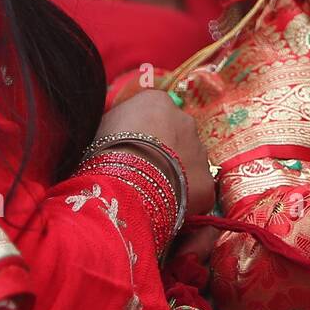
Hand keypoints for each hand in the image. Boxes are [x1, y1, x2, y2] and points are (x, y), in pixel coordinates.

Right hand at [95, 89, 214, 215]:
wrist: (128, 179)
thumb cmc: (105, 149)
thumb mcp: (102, 124)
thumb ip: (119, 123)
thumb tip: (120, 130)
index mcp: (158, 102)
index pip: (153, 114)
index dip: (141, 134)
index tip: (130, 150)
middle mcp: (186, 121)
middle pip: (176, 137)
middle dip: (164, 153)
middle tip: (143, 171)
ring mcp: (200, 152)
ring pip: (189, 163)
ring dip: (176, 174)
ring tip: (152, 191)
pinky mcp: (207, 183)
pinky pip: (196, 191)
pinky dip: (183, 199)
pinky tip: (164, 207)